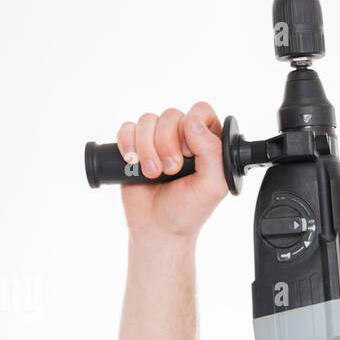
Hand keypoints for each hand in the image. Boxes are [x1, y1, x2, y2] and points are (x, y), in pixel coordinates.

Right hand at [117, 102, 227, 240]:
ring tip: (153, 173)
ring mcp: (157, 140)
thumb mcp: (212, 186)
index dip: (192, 127)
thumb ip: (212, 152)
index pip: (201, 111)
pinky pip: (127, 128)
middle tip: (171, 170)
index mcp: (207, 142)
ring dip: (147, 148)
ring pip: (148, 120)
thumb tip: (193, 122)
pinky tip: (132, 163)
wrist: (158, 228)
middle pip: (172, 115)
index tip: (189, 153)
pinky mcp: (135, 146)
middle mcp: (183, 137)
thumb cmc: (188, 210)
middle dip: (167, 143)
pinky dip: (127, 144)